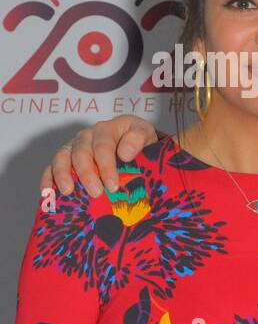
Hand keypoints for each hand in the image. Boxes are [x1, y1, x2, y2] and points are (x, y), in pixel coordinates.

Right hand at [41, 116, 159, 197]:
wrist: (132, 140)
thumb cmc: (139, 140)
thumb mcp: (145, 133)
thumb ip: (138, 139)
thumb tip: (125, 154)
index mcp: (106, 129)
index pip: (103, 146)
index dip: (106, 166)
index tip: (113, 186)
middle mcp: (87, 136)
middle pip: (81, 153)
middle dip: (87, 174)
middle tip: (96, 193)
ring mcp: (74, 146)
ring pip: (62, 157)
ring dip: (63, 175)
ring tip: (68, 192)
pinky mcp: (65, 157)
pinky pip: (51, 166)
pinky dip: (47, 178)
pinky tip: (47, 192)